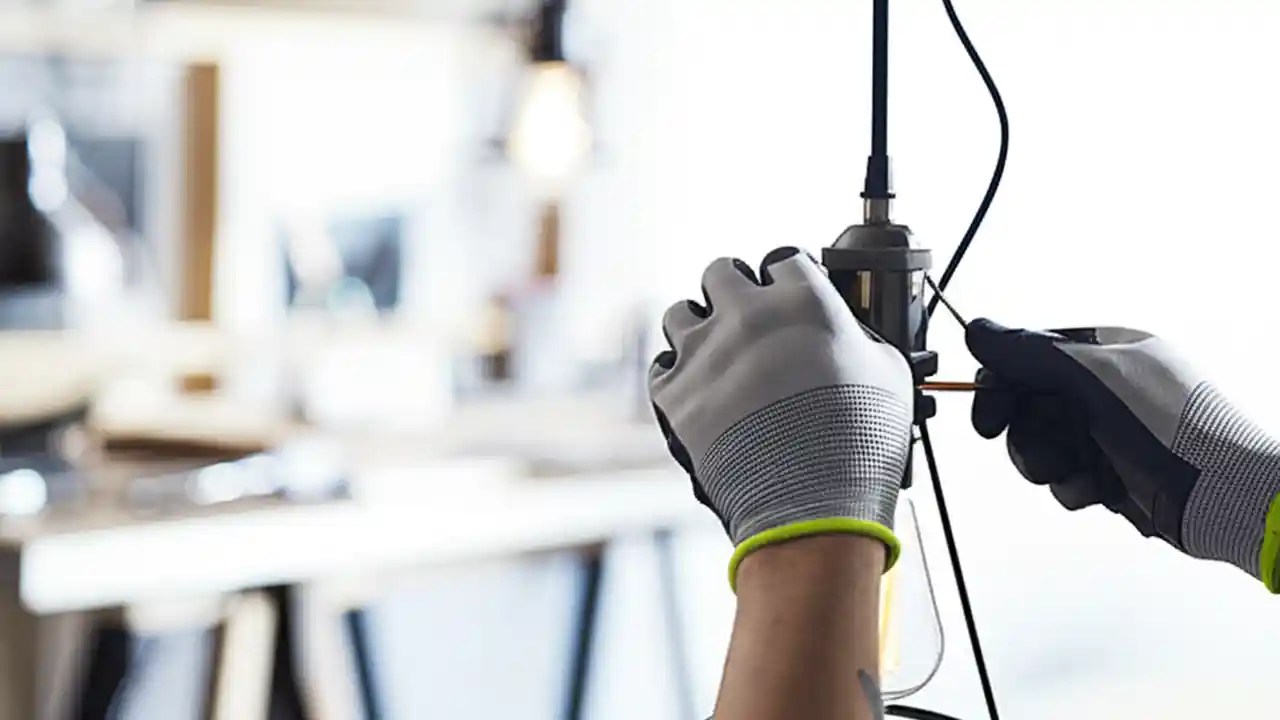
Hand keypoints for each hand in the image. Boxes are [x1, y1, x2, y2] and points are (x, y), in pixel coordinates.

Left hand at [649, 247, 912, 587]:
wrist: (813, 505)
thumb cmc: (860, 443)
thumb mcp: (889, 375)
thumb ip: (862, 338)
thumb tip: (849, 336)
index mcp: (804, 301)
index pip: (782, 260)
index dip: (786, 280)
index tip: (787, 296)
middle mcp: (748, 315)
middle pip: (721, 271)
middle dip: (733, 291)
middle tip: (746, 318)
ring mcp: (705, 352)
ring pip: (680, 312)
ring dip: (697, 327)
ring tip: (717, 353)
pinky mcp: (675, 392)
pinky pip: (661, 365)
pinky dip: (677, 376)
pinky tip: (700, 390)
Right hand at [966, 318, 1279, 590]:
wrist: (1225, 495)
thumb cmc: (1175, 429)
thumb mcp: (1093, 378)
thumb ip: (1029, 354)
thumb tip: (976, 329)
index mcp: (1106, 351)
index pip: (1029, 357)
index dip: (1002, 387)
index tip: (989, 418)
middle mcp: (1105, 387)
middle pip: (1028, 406)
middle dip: (1031, 435)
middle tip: (1044, 450)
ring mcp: (1108, 430)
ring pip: (1041, 445)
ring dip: (1054, 464)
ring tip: (1084, 470)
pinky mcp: (1111, 470)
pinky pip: (1065, 477)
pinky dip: (1077, 486)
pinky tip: (1105, 488)